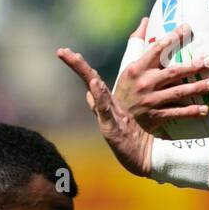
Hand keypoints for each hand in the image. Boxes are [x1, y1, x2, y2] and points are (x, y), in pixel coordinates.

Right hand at [58, 47, 155, 176]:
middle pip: (90, 82)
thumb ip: (105, 104)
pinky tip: (94, 85)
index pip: (93, 78)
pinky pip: (105, 112)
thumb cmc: (136, 138)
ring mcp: (107, 119)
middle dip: (76, 66)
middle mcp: (105, 109)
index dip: (79, 64)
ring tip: (78, 60)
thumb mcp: (121, 116)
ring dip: (89, 77)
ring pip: (97, 95)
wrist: (145, 159)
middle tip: (63, 51)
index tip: (65, 50)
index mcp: (109, 103)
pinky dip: (99, 98)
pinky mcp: (112, 131)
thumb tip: (89, 90)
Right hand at [113, 18, 208, 135]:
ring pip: (179, 92)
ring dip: (198, 87)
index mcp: (138, 68)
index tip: (187, 28)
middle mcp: (145, 83)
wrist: (117, 119)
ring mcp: (152, 100)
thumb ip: (137, 42)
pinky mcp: (156, 116)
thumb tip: (146, 20)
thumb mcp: (127, 64)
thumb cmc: (125, 88)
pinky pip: (177, 112)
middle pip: (173, 72)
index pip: (157, 49)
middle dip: (193, 66)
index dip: (172, 38)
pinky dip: (191, 111)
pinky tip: (204, 109)